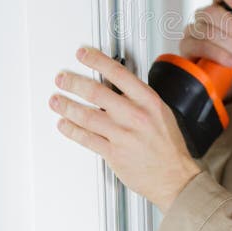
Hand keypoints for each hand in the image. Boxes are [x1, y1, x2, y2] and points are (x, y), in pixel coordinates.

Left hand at [50, 46, 200, 212]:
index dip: (97, 61)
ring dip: (67, 106)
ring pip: (87, 116)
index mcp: (149, 102)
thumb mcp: (161, 113)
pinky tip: (64, 124)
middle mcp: (135, 116)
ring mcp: (123, 135)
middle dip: (74, 83)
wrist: (175, 176)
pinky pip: (87, 139)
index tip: (84, 54)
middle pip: (97, 93)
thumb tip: (116, 86)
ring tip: (56, 100)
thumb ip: (139, 99)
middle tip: (62, 78)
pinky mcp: (113, 154)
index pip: (119, 74)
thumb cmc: (169, 146)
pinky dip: (72, 130)